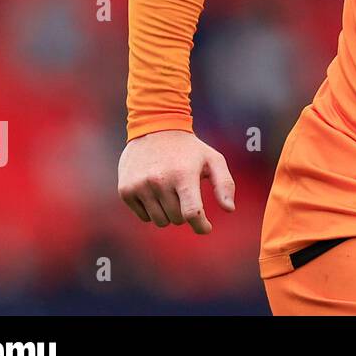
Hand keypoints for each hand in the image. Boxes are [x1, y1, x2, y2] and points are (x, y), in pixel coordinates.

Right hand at [118, 129, 235, 233]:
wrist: (155, 128)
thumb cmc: (189, 149)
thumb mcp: (213, 159)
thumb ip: (224, 183)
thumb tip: (229, 209)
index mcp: (183, 174)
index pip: (191, 213)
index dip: (201, 225)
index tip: (206, 228)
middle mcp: (159, 181)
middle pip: (177, 219)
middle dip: (184, 212)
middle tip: (184, 193)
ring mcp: (140, 186)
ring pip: (160, 221)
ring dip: (169, 213)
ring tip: (171, 192)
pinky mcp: (125, 190)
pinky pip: (144, 217)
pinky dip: (152, 210)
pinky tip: (155, 192)